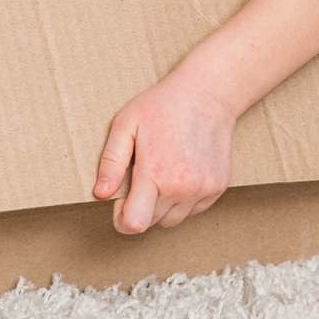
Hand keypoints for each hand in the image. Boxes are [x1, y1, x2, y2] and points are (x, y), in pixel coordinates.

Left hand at [92, 65, 237, 233]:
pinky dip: (182, 200)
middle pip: (151, 223)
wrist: (207, 94)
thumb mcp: (126, 125)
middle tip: (140, 176)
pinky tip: (179, 173)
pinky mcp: (217, 188)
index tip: (120, 202)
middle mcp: (183, 188)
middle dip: (139, 207)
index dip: (121, 219)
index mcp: (156, 174)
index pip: (134, 224)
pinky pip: (193, 210)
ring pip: (173, 220)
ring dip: (161, 206)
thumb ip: (111, 163)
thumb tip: (100, 194)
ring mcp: (203, 190)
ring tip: (161, 174)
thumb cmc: (162, 106)